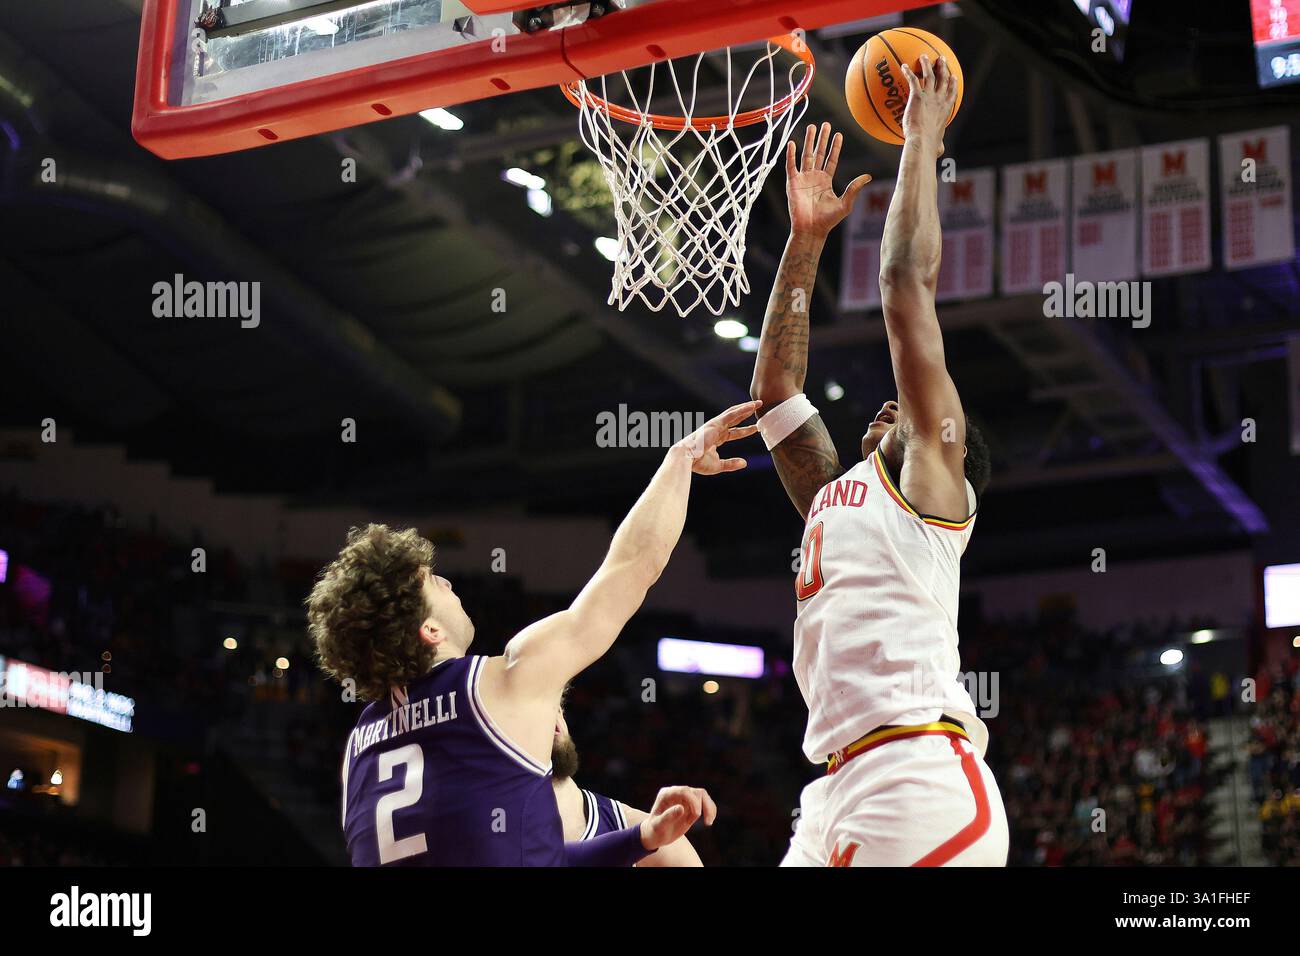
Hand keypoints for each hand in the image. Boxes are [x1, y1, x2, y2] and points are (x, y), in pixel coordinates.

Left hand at [639, 785, 716, 849]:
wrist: (656, 835)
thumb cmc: (655, 831)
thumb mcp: (658, 826)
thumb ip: (668, 816)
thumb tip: (681, 808)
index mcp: (666, 794)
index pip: (684, 790)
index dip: (693, 801)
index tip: (698, 815)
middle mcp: (676, 793)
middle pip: (695, 792)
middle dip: (702, 806)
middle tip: (705, 821)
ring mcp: (684, 798)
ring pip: (702, 795)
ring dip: (709, 807)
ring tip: (709, 822)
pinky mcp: (691, 804)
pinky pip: (705, 802)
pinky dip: (710, 809)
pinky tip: (709, 821)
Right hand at [677, 399, 761, 475]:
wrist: (687, 458)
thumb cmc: (698, 462)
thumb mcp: (718, 465)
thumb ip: (731, 464)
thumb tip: (745, 463)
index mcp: (716, 438)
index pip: (734, 432)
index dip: (745, 430)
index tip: (756, 428)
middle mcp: (717, 429)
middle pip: (735, 420)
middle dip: (747, 414)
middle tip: (758, 409)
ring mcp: (716, 425)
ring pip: (734, 413)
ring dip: (746, 408)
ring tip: (758, 403)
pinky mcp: (716, 423)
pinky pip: (732, 414)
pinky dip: (742, 409)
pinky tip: (751, 406)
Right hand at [785, 122, 872, 239]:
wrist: (811, 230)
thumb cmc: (828, 220)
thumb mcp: (845, 203)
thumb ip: (855, 188)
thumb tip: (869, 176)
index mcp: (826, 181)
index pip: (831, 159)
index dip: (835, 147)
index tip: (838, 134)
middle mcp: (814, 177)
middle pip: (819, 153)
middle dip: (822, 139)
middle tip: (825, 124)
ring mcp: (803, 179)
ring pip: (806, 155)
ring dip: (808, 141)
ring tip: (812, 126)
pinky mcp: (792, 183)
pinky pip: (791, 166)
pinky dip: (791, 154)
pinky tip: (792, 143)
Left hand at [899, 54, 956, 156]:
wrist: (921, 142)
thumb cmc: (929, 146)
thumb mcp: (937, 145)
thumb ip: (939, 146)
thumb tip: (940, 152)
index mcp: (945, 110)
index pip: (951, 94)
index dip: (953, 84)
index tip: (953, 77)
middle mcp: (940, 100)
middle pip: (943, 79)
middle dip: (943, 68)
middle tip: (941, 59)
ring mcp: (930, 97)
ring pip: (930, 75)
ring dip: (927, 64)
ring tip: (924, 56)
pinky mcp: (918, 96)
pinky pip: (913, 80)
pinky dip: (908, 72)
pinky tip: (903, 66)